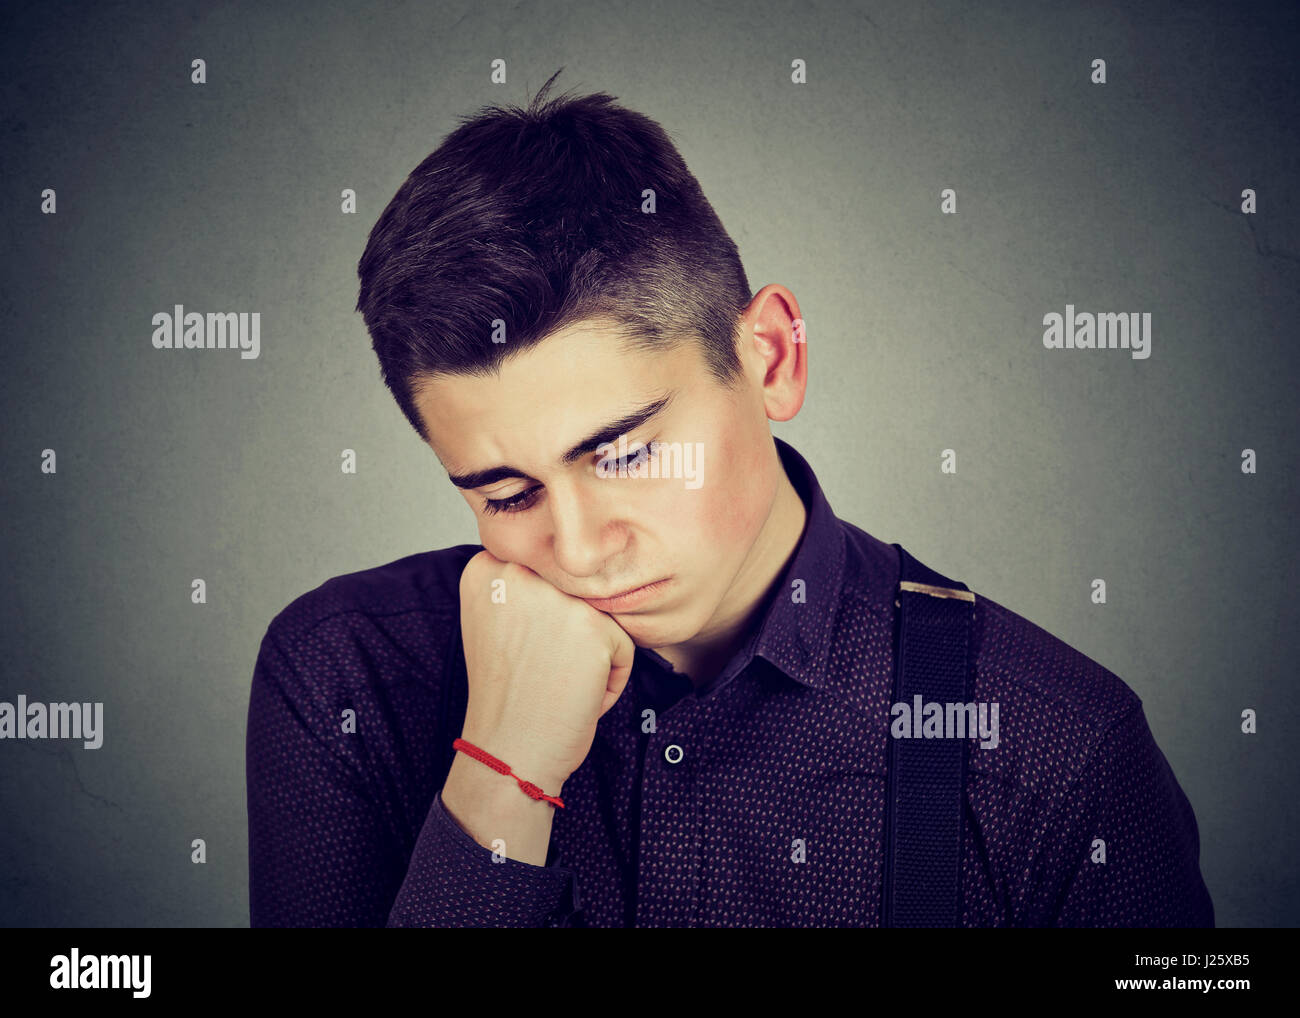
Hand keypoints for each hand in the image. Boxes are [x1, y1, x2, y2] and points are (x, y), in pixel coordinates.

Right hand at [457, 549, 635, 788]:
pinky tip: (577, 694)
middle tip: (540, 668)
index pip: (548, 571)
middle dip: (570, 631)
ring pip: (602, 615)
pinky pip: (624, 646)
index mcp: (488, 566)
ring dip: (592, 652)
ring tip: (557, 680)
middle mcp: (518, 572)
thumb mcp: (496, 621)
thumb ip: (524, 584)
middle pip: (577, 589)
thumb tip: (579, 563)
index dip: (544, 615)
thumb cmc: (507, 696)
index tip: (523, 647)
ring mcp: (557, 597)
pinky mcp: (594, 627)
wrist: (509, 751)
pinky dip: (611, 677)